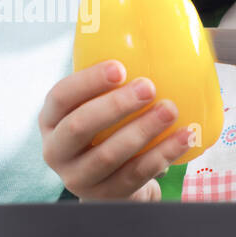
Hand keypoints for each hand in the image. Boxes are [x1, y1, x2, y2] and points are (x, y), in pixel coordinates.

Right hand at [40, 60, 189, 200]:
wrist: (111, 185)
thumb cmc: (104, 133)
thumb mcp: (94, 109)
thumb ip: (108, 85)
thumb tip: (148, 40)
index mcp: (50, 120)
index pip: (61, 97)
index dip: (88, 81)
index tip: (120, 67)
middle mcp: (56, 150)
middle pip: (80, 126)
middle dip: (116, 105)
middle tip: (149, 87)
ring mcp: (78, 178)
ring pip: (109, 154)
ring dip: (143, 129)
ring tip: (171, 109)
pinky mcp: (106, 196)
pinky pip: (135, 174)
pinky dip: (162, 154)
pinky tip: (184, 136)